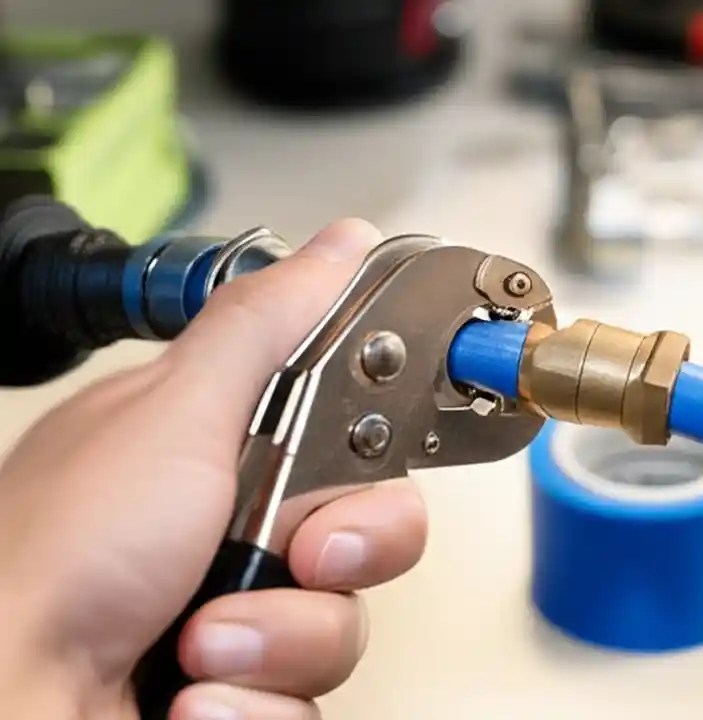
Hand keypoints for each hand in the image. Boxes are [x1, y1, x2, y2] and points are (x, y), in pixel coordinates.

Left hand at [0, 220, 427, 718]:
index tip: (362, 468)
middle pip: (368, 535)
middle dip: (336, 555)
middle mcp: (229, 531)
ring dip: (278, 640)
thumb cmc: (49, 563)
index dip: (373, 458)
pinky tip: (192, 693)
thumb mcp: (176, 414)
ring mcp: (237, 616)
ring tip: (200, 639)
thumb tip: (337, 246)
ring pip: (343, 628)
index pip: (351, 438)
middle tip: (292, 553)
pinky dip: (253, 702)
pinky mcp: (241, 691)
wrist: (9, 702)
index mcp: (214, 449)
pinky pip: (306, 701)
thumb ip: (267, 325)